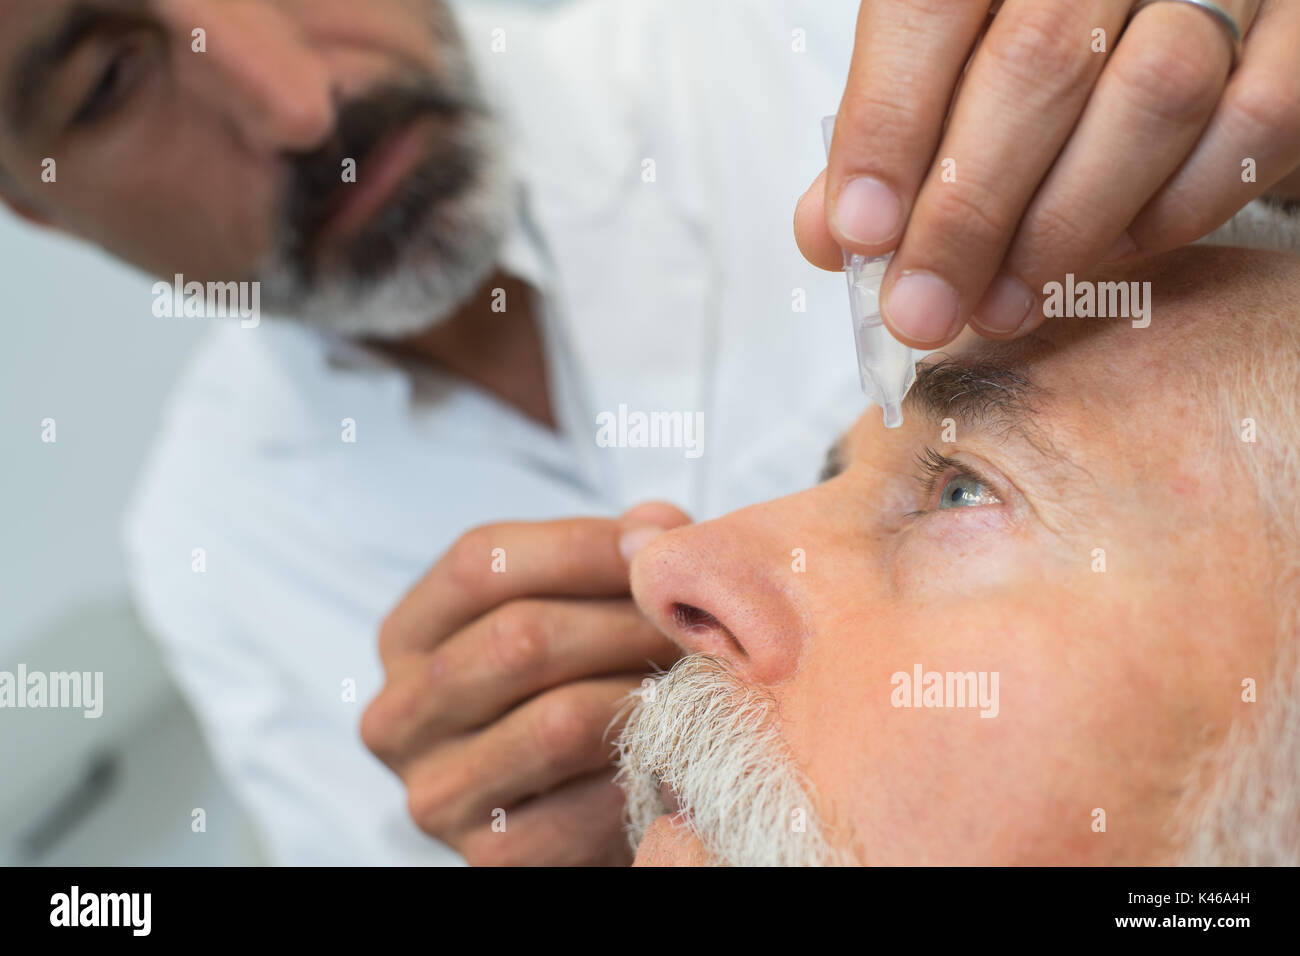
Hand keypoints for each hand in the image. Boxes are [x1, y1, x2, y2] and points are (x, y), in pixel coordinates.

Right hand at [361, 503, 687, 865]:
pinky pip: (588, 802)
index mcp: (408, 636)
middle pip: (521, 638)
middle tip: (699, 623)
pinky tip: (681, 749)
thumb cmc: (578, 686)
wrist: (578, 814)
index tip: (659, 543)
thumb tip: (656, 526)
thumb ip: (609, 557)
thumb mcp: (574, 608)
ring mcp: (436, 792)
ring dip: (648, 694)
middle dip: (629, 622)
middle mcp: (399, 714)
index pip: (482, 563)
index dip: (582, 546)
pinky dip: (648, 769)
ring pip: (559, 720)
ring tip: (702, 680)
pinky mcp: (490, 857)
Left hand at [795, 0, 1299, 346]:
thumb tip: (829, 234)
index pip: (929, 8)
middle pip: (1037, 63)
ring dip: (1063, 227)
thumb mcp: (951, 47)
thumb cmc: (1043, 25)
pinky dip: (1176, 208)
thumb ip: (893, 128)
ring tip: (1002, 305)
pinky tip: (1111, 251)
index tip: (859, 230)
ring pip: (1153, 97)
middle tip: (922, 308)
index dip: (889, 125)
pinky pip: (1254, 124)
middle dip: (967, 211)